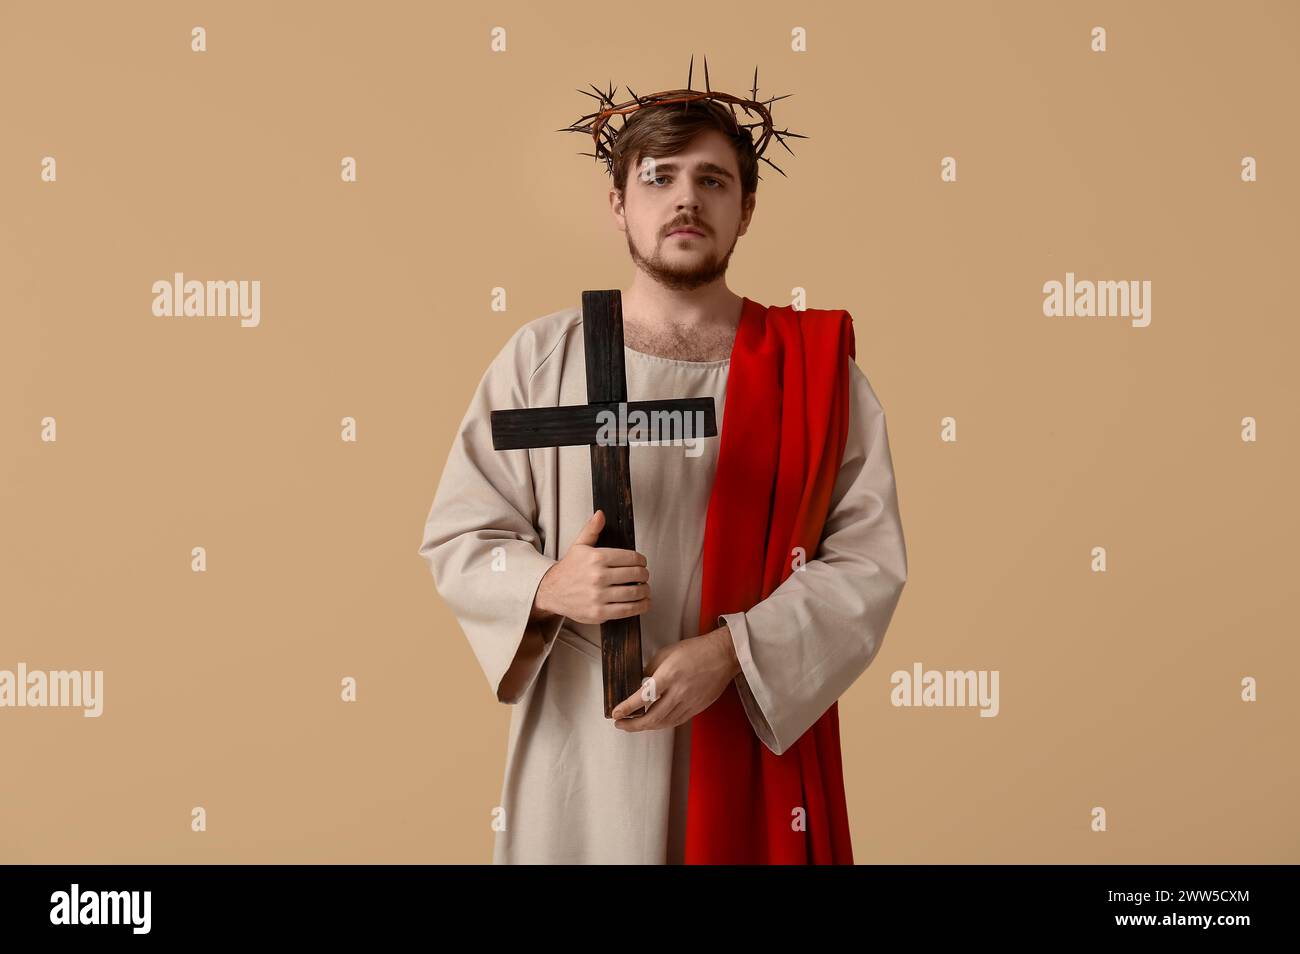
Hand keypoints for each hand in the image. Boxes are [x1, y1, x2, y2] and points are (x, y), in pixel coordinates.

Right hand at [532, 510, 649, 624]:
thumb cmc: (568, 569)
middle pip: (635, 575)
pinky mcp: (599, 612)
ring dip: (645, 590)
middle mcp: (599, 577)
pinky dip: (640, 606)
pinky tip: (643, 602)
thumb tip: (600, 514)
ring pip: (634, 592)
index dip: (641, 561)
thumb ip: (592, 529)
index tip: (642, 563)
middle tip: (644, 576)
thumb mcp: (578, 546)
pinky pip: (627, 610)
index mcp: (597, 558)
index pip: (631, 558)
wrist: (552, 592)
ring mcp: (599, 596)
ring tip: (644, 589)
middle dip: (644, 575)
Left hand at [611, 625, 740, 731]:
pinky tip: (653, 723)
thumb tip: (639, 684)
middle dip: (632, 725)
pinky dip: (661, 724)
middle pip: (652, 718)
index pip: (643, 697)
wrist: (723, 655)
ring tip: (633, 725)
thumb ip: (650, 670)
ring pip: (663, 723)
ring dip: (645, 727)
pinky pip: (675, 721)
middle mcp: (679, 692)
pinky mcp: (697, 708)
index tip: (615, 713)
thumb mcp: (666, 653)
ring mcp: (689, 703)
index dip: (627, 708)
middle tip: (620, 724)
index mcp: (669, 676)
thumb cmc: (695, 650)